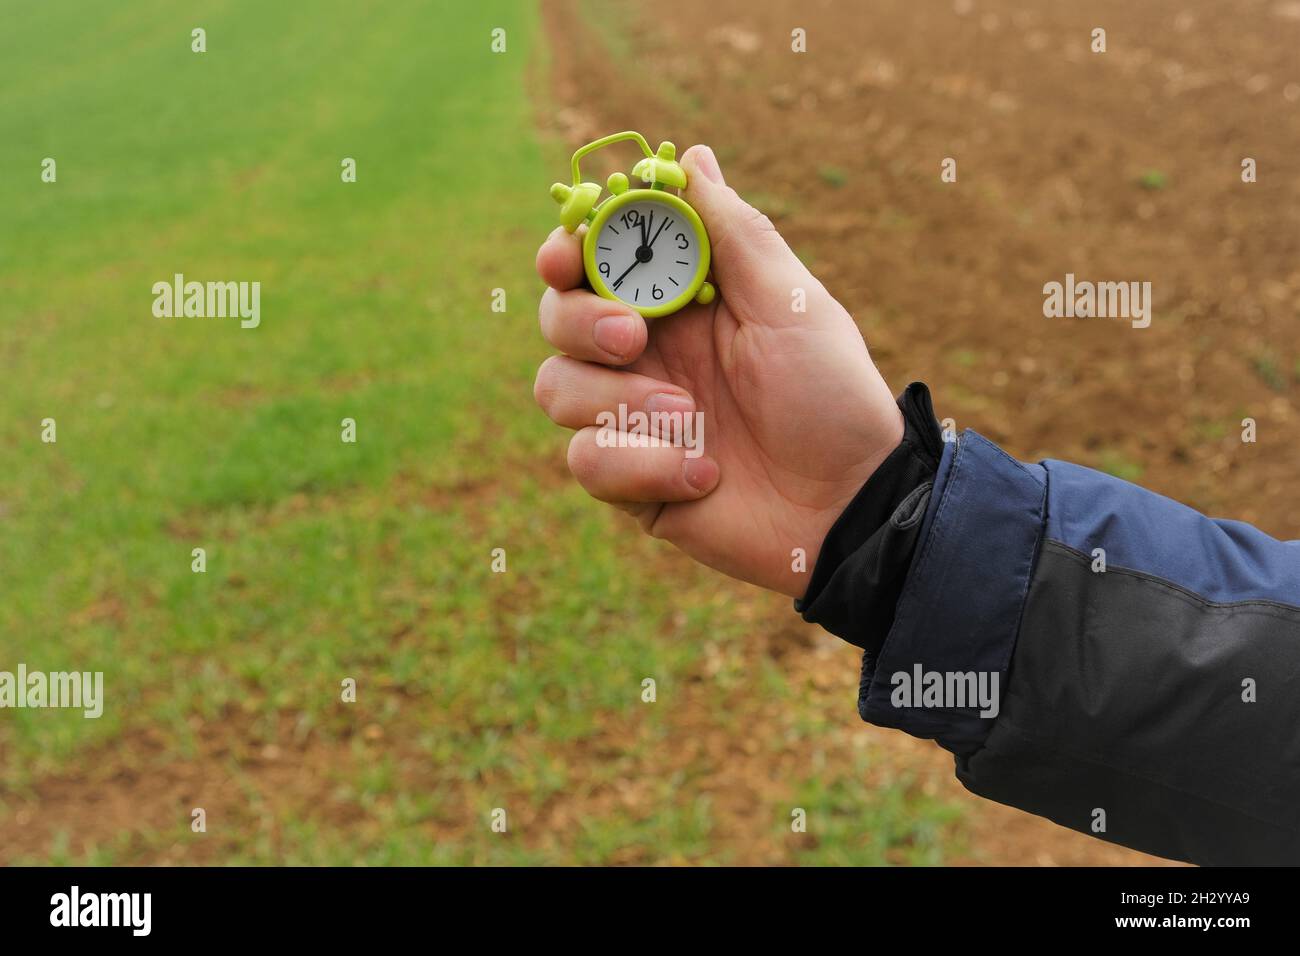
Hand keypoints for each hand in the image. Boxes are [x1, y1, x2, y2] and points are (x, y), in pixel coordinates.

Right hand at [533, 145, 902, 597]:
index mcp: (678, 304)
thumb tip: (690, 156)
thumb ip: (732, 231)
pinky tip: (704, 474)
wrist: (849, 504)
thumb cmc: (829, 395)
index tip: (567, 252)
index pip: (594, 260)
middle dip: (580, 320)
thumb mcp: (788, 302)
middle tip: (633, 337)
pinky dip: (641, 465)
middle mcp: (644, 355)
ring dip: (617, 402)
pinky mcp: (629, 481)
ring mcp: (631, 418)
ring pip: (556, 389)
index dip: (567, 248)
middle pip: (556, 318)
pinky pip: (586, 461)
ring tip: (688, 419)